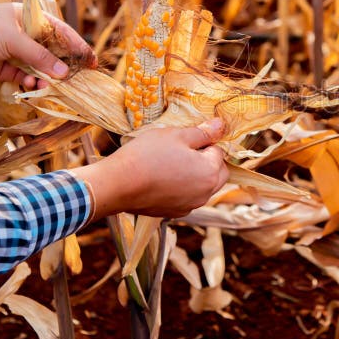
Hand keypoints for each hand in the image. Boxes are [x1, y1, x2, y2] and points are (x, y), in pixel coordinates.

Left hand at [0, 3, 95, 87]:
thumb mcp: (14, 39)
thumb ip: (40, 57)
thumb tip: (64, 73)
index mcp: (32, 19)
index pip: (62, 33)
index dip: (79, 47)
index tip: (92, 62)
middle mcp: (27, 35)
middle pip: (54, 53)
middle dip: (65, 67)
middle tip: (77, 81)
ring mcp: (18, 53)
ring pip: (42, 68)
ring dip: (47, 79)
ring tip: (49, 88)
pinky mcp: (8, 69)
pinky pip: (28, 78)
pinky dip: (32, 84)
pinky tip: (31, 87)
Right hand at [74, 119, 228, 218]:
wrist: (118, 184)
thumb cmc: (148, 155)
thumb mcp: (177, 135)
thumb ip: (202, 132)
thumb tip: (220, 125)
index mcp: (211, 173)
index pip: (219, 152)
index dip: (204, 142)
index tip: (185, 138)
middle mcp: (205, 193)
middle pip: (217, 173)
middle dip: (207, 161)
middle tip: (182, 150)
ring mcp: (190, 206)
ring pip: (202, 186)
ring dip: (194, 175)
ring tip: (169, 163)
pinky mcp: (174, 213)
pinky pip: (186, 197)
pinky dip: (180, 188)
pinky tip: (161, 178)